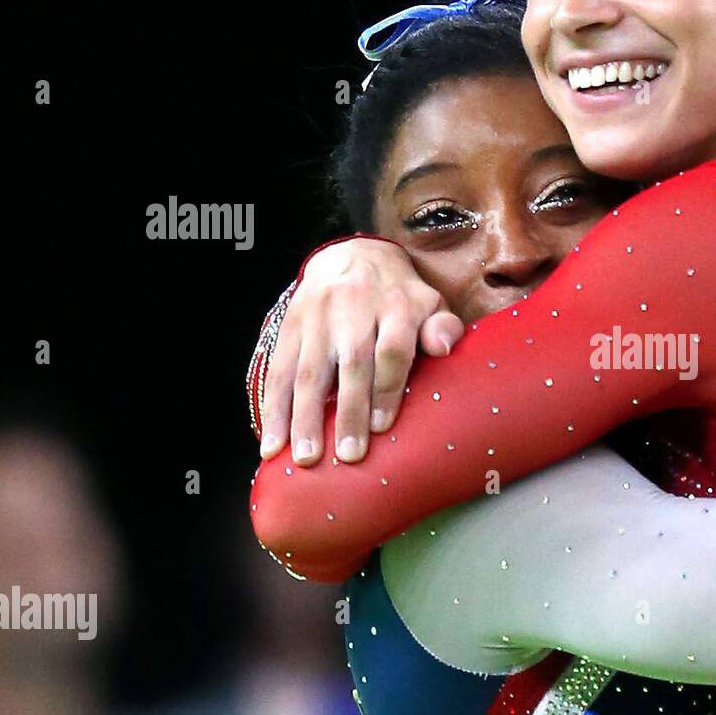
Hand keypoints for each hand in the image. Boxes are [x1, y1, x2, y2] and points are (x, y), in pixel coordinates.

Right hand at [258, 238, 464, 465]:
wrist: (353, 256)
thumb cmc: (402, 298)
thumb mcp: (431, 304)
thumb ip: (443, 327)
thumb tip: (443, 347)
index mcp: (395, 305)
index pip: (391, 349)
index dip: (386, 388)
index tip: (381, 426)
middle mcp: (354, 308)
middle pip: (351, 363)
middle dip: (348, 412)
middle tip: (349, 455)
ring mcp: (316, 318)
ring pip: (308, 370)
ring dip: (304, 417)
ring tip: (304, 458)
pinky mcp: (288, 327)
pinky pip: (278, 371)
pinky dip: (273, 409)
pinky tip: (272, 443)